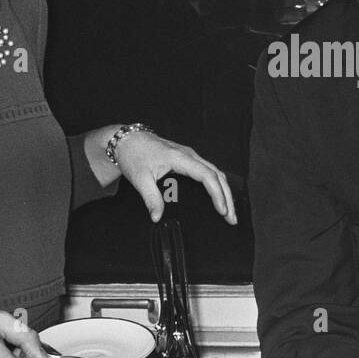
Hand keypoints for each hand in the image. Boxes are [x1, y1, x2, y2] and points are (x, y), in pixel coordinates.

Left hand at [91, 128, 236, 224]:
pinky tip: (219, 196)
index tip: (222, 210)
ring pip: (216, 173)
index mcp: (180, 157)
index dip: (217, 194)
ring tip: (229, 211)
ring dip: (225, 191)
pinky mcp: (187, 159)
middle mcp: (189, 155)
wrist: (126, 140)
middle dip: (228, 197)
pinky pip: (209, 171)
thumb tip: (157, 217)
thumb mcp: (140, 178)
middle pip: (218, 175)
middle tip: (232, 218)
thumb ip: (151, 198)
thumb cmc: (133, 154)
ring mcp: (189, 156)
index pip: (207, 176)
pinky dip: (218, 185)